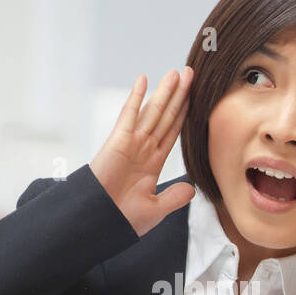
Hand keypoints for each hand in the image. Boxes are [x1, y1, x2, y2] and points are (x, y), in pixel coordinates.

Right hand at [89, 67, 195, 237]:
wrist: (100, 222)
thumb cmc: (122, 219)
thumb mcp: (155, 209)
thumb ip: (174, 197)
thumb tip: (191, 188)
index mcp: (153, 163)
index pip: (173, 132)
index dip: (184, 113)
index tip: (195, 97)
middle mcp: (143, 148)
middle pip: (166, 116)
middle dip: (179, 95)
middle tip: (190, 73)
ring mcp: (132, 143)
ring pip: (153, 111)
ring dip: (165, 91)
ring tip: (177, 72)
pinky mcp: (119, 140)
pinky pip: (130, 114)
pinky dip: (137, 97)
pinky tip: (144, 80)